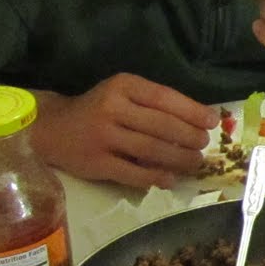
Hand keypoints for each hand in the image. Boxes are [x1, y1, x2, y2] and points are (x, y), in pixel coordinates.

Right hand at [30, 74, 218, 189]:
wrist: (52, 128)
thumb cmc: (97, 108)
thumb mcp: (122, 93)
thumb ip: (153, 103)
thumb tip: (197, 121)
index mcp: (123, 86)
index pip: (165, 98)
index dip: (192, 111)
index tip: (213, 122)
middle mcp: (112, 108)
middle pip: (162, 126)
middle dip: (190, 137)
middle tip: (204, 145)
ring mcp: (103, 137)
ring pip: (151, 150)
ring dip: (179, 159)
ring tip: (195, 162)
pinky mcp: (96, 163)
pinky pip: (133, 173)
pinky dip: (155, 178)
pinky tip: (170, 179)